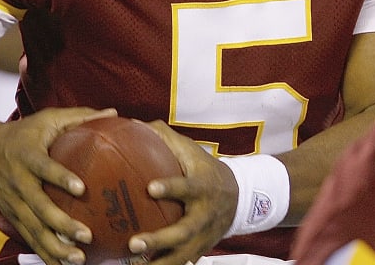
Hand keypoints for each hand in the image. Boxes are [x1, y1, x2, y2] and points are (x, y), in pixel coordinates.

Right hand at [0, 107, 116, 264]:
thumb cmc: (24, 133)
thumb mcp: (48, 119)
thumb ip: (80, 117)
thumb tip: (115, 112)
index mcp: (27, 157)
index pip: (45, 168)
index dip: (61, 178)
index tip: (81, 188)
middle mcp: (18, 183)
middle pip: (39, 207)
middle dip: (61, 224)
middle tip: (86, 235)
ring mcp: (13, 203)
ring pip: (33, 229)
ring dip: (54, 247)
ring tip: (78, 258)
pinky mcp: (12, 216)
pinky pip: (29, 238)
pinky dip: (45, 254)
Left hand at [128, 120, 238, 264]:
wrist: (241, 197)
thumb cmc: (207, 171)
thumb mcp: (193, 152)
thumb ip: (165, 139)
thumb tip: (133, 124)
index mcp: (202, 187)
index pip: (187, 187)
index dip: (171, 188)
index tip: (151, 187)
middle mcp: (204, 215)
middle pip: (184, 231)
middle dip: (160, 240)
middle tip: (134, 243)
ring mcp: (204, 236)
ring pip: (182, 255)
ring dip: (160, 264)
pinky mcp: (200, 251)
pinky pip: (182, 264)